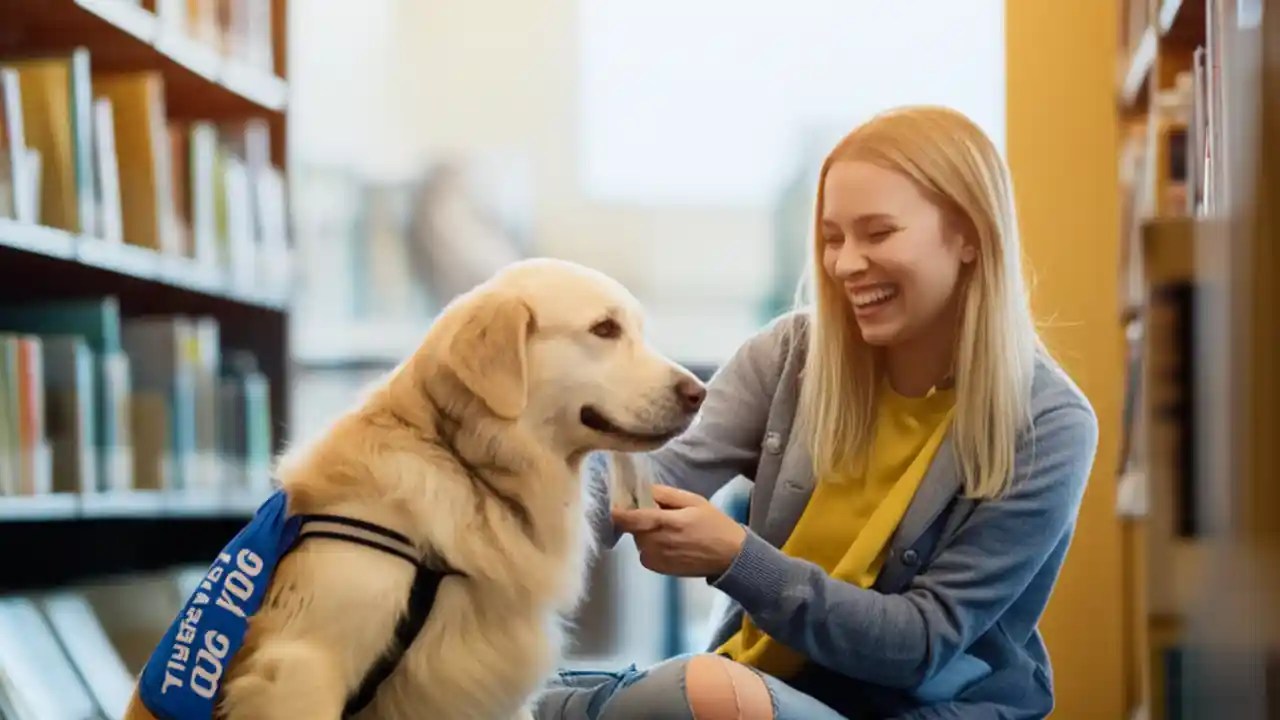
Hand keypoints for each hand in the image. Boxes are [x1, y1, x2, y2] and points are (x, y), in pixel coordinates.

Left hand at [611, 485, 747, 577]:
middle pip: (632, 527)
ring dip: (644, 532)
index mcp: (666, 522)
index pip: (630, 518)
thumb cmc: (713, 524)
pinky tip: (668, 543)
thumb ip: (665, 494)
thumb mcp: (693, 501)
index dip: (617, 511)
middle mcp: (657, 542)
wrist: (729, 556)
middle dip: (637, 518)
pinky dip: (650, 546)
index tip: (613, 503)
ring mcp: (657, 558)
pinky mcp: (658, 569)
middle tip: (656, 513)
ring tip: (667, 529)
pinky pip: (644, 553)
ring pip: (638, 539)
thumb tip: (642, 489)